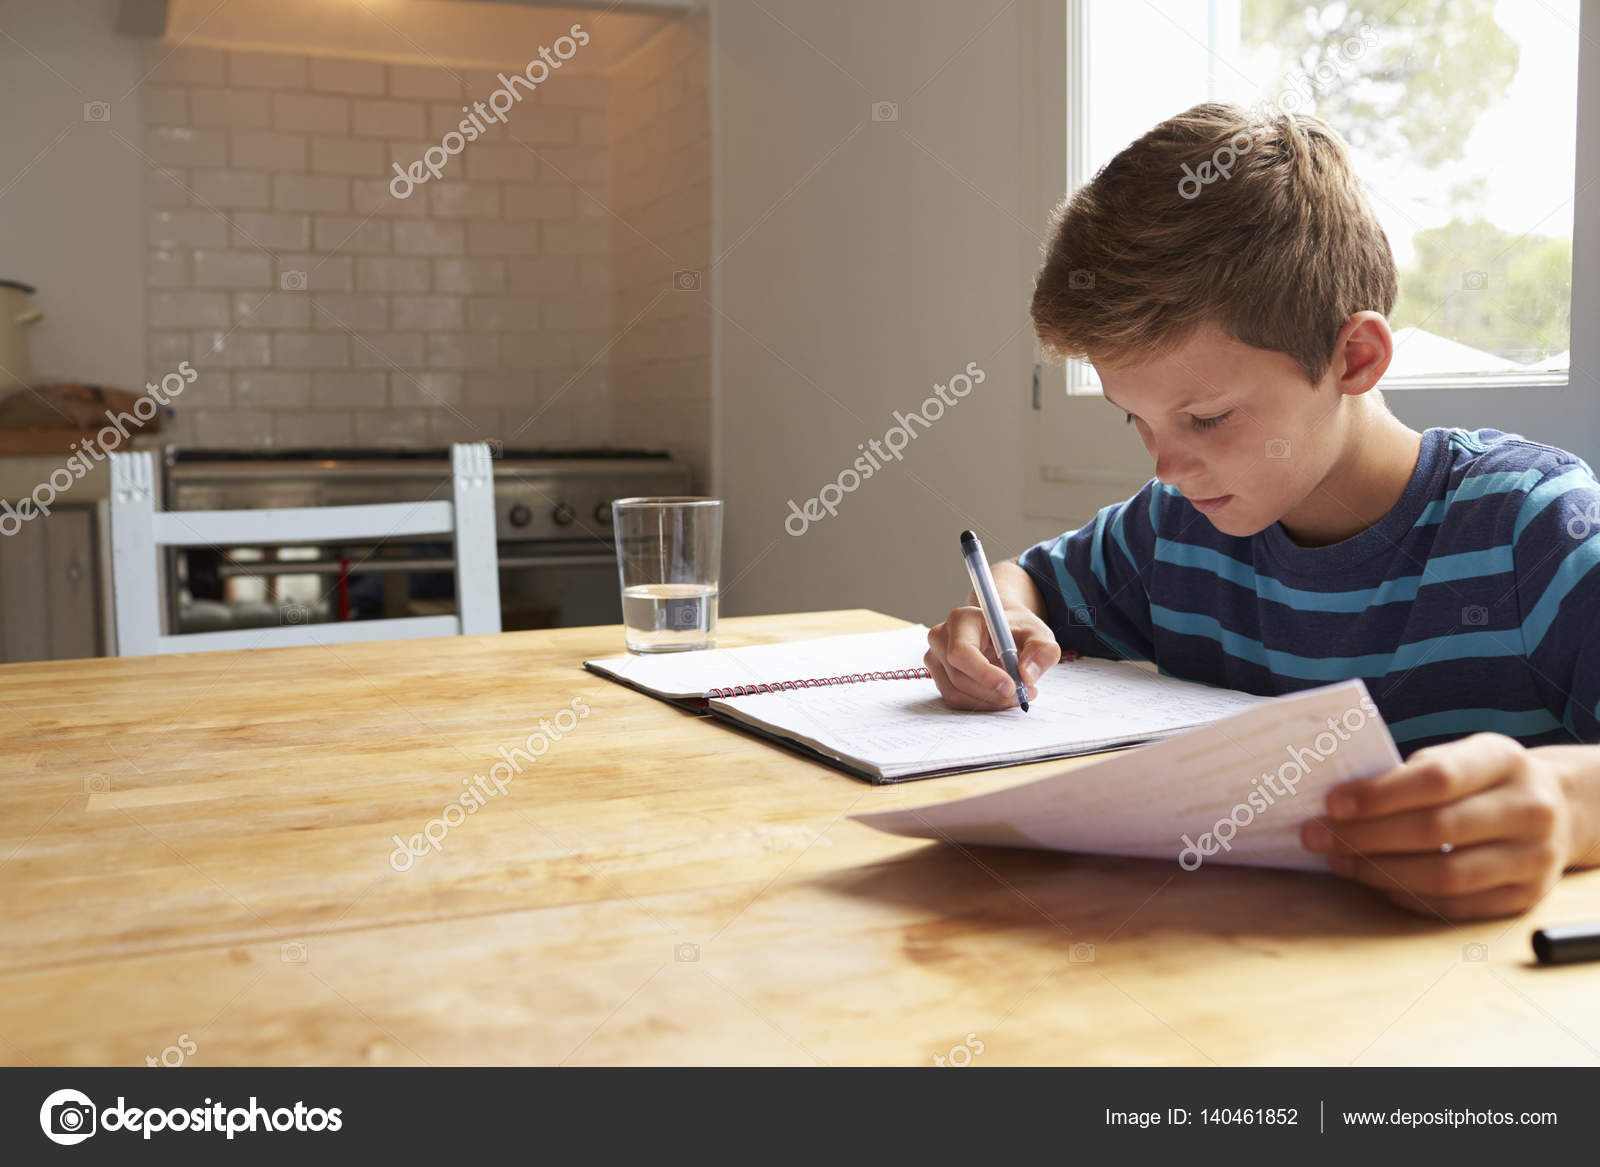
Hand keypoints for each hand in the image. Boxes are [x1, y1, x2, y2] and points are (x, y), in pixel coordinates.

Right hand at [925, 602, 1061, 709]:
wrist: (1003, 632)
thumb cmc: (1018, 630)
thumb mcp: (1039, 634)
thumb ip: (1041, 650)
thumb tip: (1027, 675)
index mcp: (961, 620)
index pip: (961, 652)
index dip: (984, 674)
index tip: (1011, 686)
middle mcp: (941, 637)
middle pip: (959, 677)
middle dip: (993, 692)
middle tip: (1024, 694)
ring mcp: (935, 658)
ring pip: (956, 693)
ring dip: (989, 701)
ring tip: (1016, 693)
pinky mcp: (938, 676)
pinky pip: (956, 700)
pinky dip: (981, 703)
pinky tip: (1000, 694)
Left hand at [1299, 733, 1579, 919]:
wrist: (1559, 809)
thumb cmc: (1484, 779)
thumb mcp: (1460, 756)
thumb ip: (1411, 774)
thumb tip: (1337, 801)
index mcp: (1503, 761)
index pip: (1437, 779)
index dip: (1379, 794)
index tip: (1330, 804)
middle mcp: (1527, 809)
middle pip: (1436, 830)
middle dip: (1365, 836)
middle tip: (1316, 836)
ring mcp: (1533, 858)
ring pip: (1445, 875)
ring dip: (1379, 872)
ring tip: (1337, 861)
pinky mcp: (1524, 897)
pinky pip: (1455, 905)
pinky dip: (1407, 896)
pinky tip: (1375, 882)